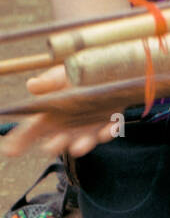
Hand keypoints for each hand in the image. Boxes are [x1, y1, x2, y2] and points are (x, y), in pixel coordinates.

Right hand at [0, 64, 116, 160]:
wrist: (111, 66)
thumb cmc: (80, 71)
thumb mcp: (64, 73)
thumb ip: (50, 81)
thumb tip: (32, 85)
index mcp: (51, 113)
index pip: (31, 129)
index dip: (19, 140)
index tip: (9, 151)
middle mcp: (68, 124)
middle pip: (57, 140)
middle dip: (54, 145)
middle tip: (50, 147)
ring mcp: (90, 125)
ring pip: (84, 141)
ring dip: (81, 145)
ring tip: (78, 148)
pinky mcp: (110, 121)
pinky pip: (109, 130)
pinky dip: (108, 131)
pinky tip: (109, 128)